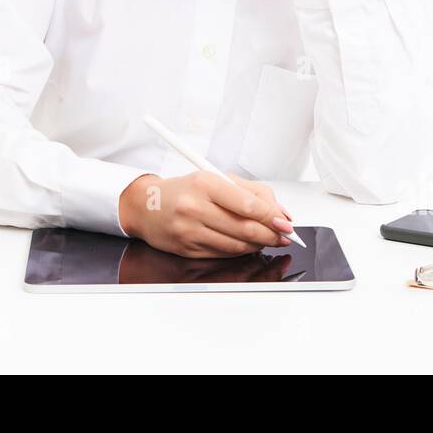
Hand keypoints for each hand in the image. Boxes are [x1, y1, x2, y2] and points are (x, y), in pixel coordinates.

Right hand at [118, 171, 294, 258]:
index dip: (272, 216)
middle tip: (284, 235)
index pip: (248, 205)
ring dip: (258, 244)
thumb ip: (250, 191)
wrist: (146, 206)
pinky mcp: (187, 249)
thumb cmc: (185, 190)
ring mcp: (190, 231)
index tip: (286, 222)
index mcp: (205, 184)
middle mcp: (195, 208)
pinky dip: (241, 251)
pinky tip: (247, 244)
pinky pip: (224, 253)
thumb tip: (279, 211)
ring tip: (267, 239)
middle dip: (271, 234)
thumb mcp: (215, 178)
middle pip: (245, 228)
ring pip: (237, 245)